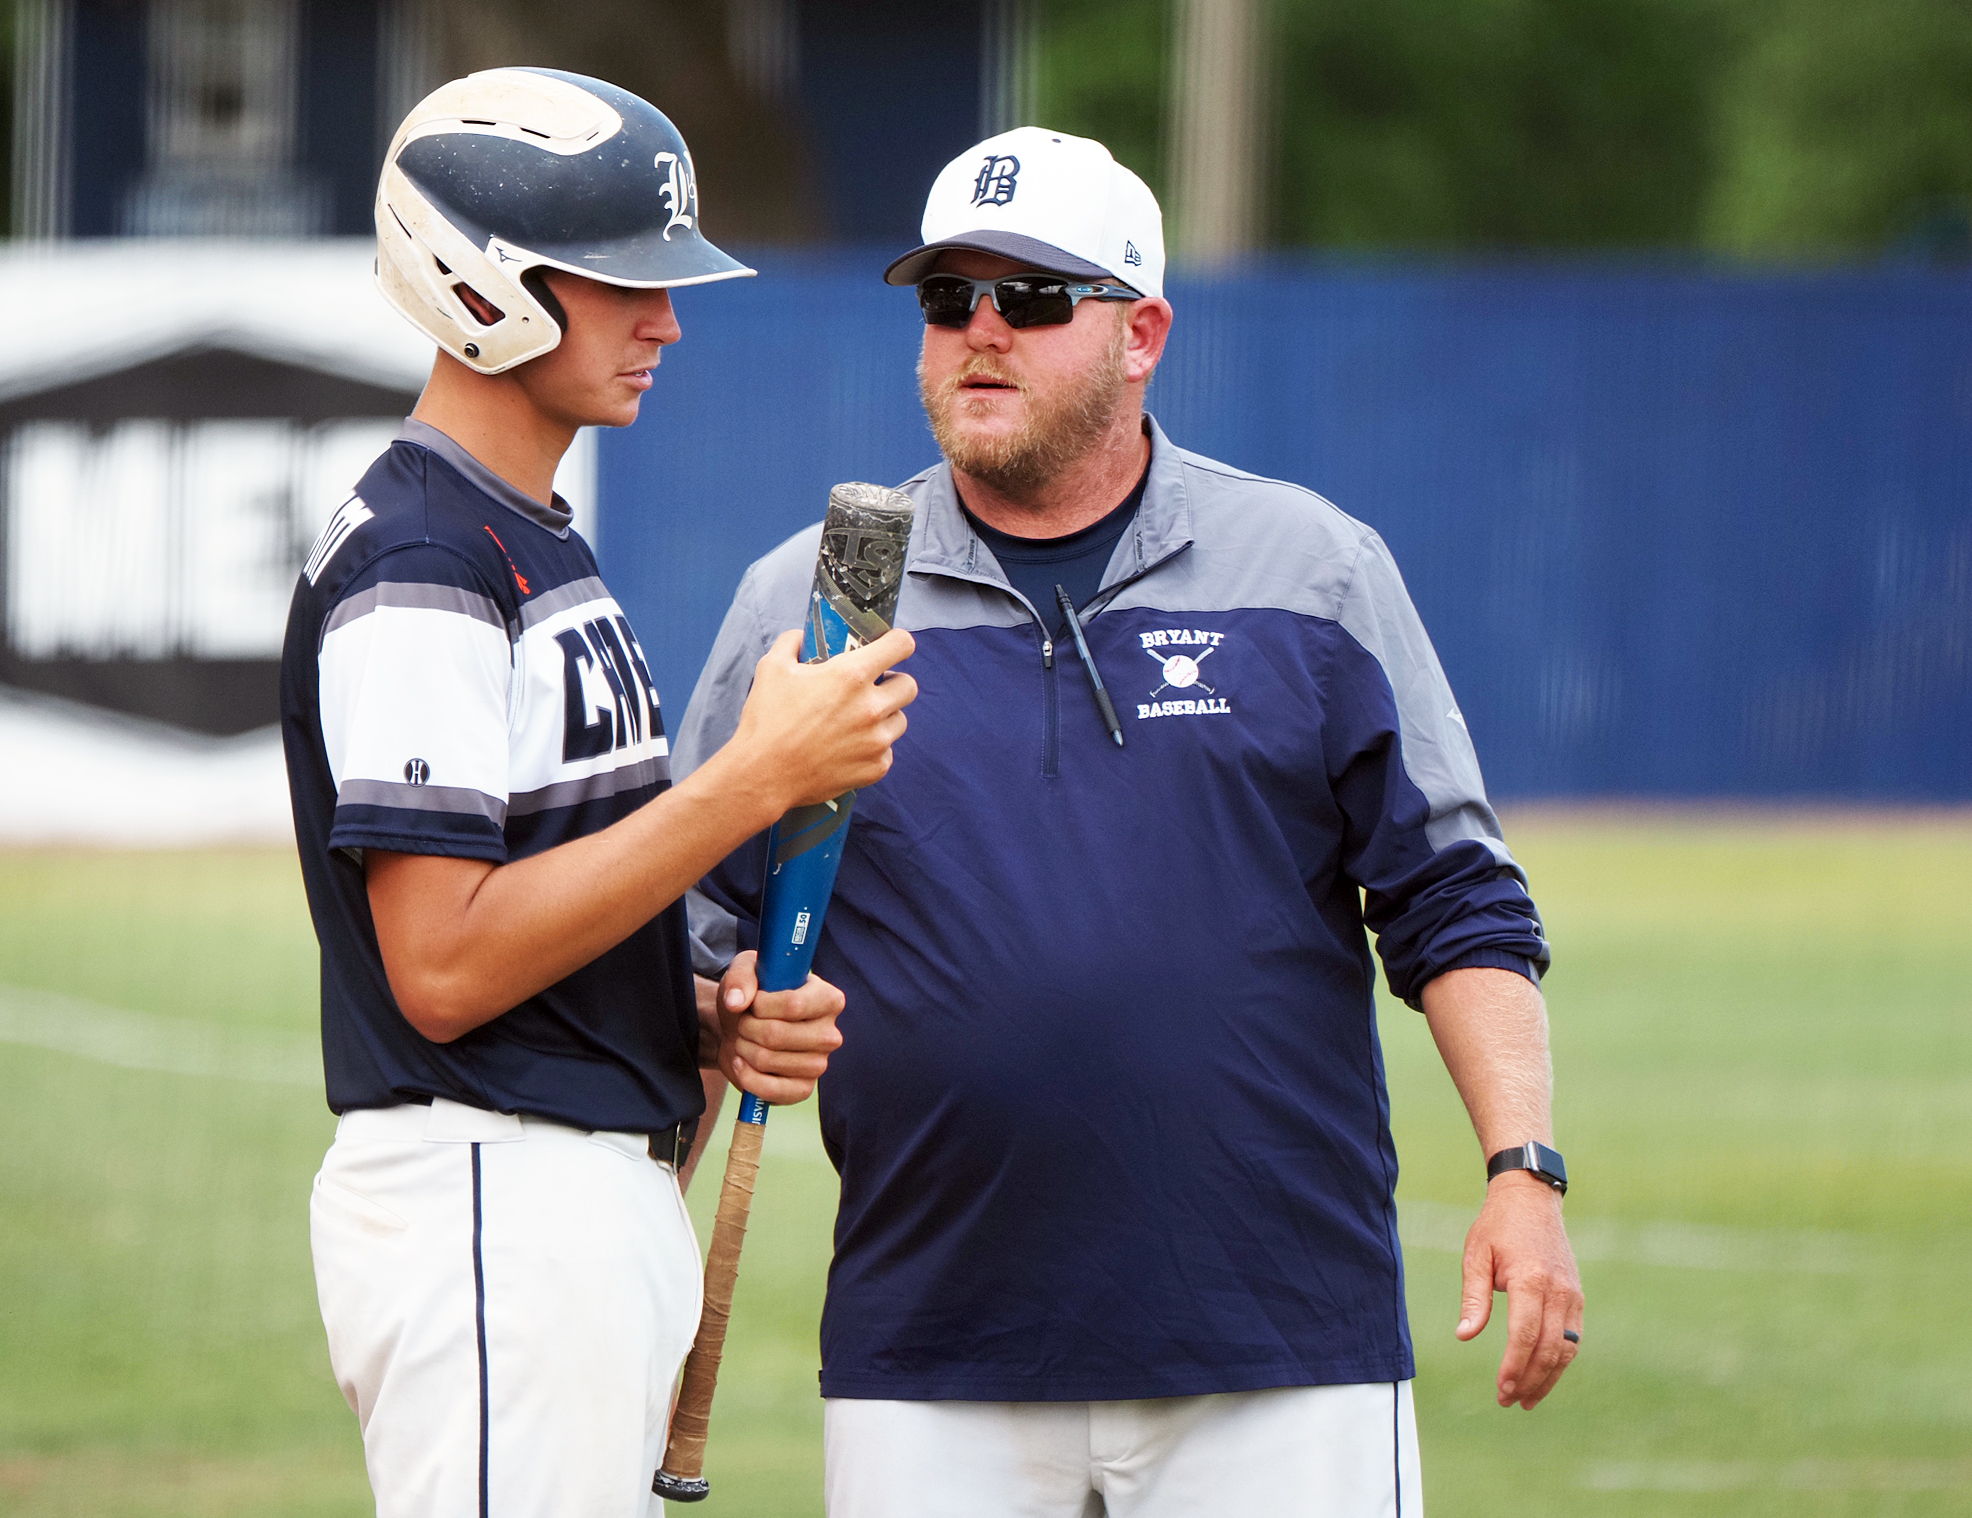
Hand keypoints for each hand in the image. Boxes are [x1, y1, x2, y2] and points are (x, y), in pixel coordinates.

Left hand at [714, 950, 845, 1103]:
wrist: (744, 1030)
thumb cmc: (753, 996)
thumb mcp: (746, 970)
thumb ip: (741, 977)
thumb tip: (736, 1002)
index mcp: (829, 999)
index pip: (794, 1005)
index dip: (761, 1004)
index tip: (753, 1001)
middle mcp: (830, 1034)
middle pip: (776, 1034)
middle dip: (747, 1027)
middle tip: (744, 1022)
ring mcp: (819, 1065)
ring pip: (767, 1059)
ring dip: (743, 1048)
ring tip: (745, 1039)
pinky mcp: (803, 1089)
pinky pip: (770, 1090)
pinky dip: (746, 1076)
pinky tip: (742, 1063)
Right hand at [730, 628, 916, 811]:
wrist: (762, 775)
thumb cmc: (766, 720)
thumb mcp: (772, 668)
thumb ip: (792, 642)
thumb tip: (802, 636)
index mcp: (851, 676)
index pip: (901, 645)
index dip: (897, 642)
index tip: (891, 646)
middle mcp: (871, 707)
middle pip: (908, 685)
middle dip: (892, 682)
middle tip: (871, 688)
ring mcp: (876, 741)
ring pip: (900, 720)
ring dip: (885, 717)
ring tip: (858, 721)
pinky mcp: (875, 768)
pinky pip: (888, 752)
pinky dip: (874, 749)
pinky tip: (849, 748)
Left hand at [1456, 1173, 1583, 1408]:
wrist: (1531, 1199)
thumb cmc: (1497, 1227)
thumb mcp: (1476, 1256)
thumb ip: (1474, 1298)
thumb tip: (1465, 1336)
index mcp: (1530, 1280)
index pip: (1525, 1336)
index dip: (1514, 1367)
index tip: (1501, 1390)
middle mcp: (1558, 1291)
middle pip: (1549, 1349)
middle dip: (1529, 1380)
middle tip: (1509, 1402)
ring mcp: (1572, 1295)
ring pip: (1566, 1349)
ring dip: (1547, 1378)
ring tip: (1526, 1399)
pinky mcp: (1577, 1296)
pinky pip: (1572, 1337)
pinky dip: (1560, 1360)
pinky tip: (1543, 1375)